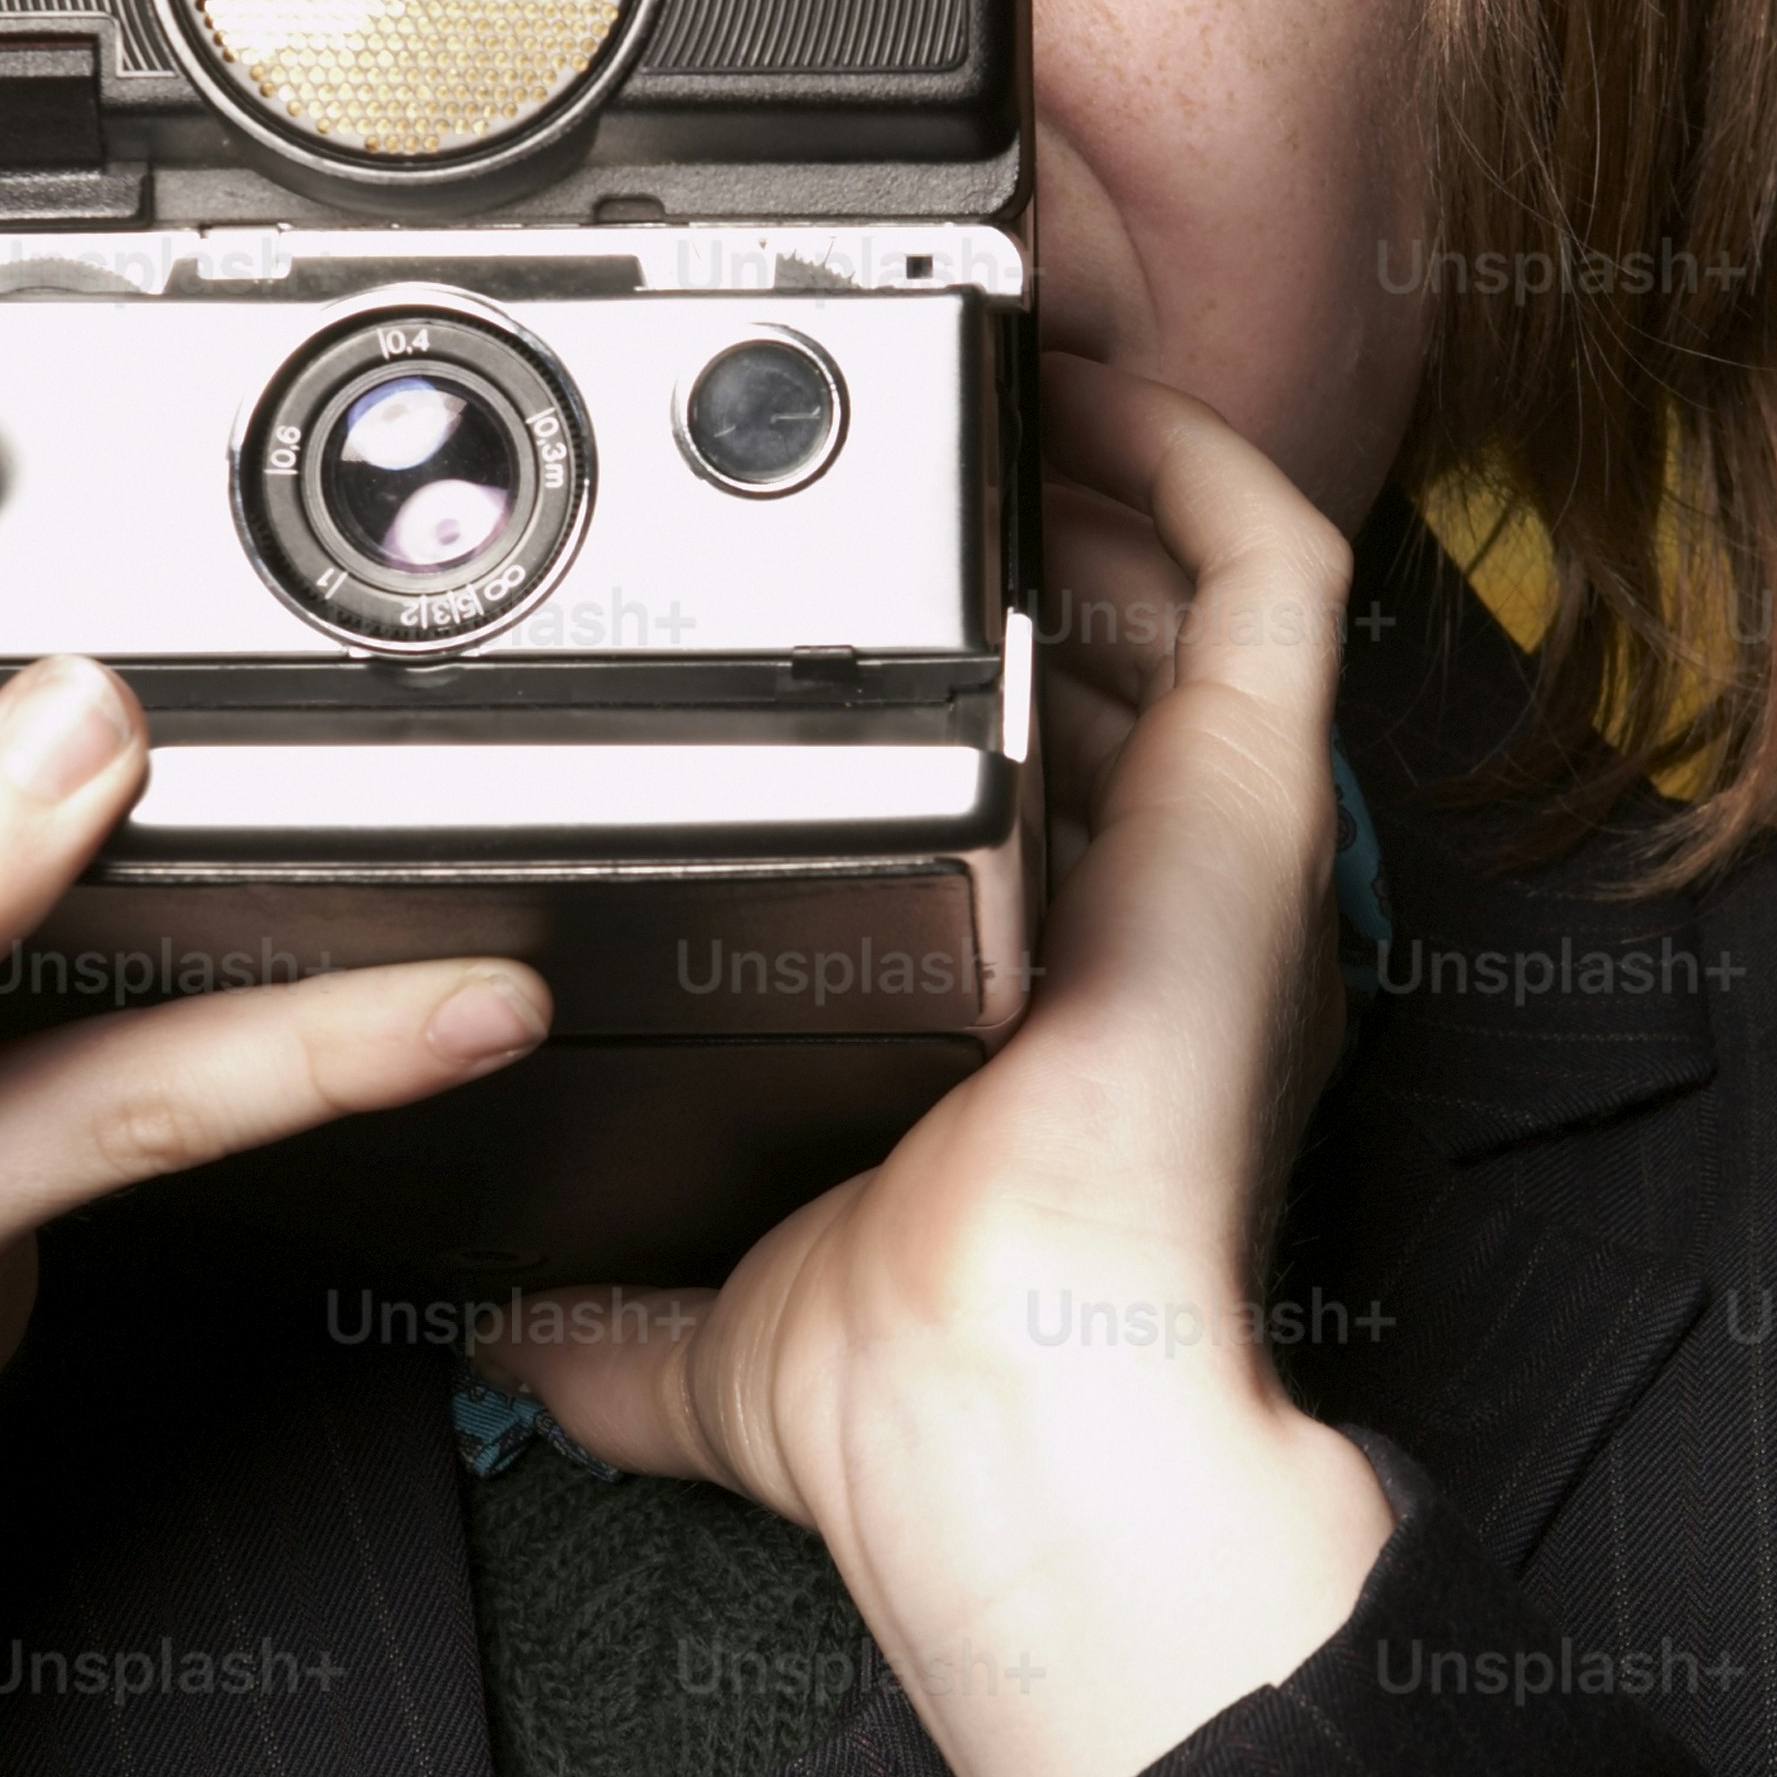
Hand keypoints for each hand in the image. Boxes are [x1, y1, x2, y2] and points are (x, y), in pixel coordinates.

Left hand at [513, 353, 1392, 1776]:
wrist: (1001, 1405)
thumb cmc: (909, 1392)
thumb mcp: (717, 1336)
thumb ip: (610, 1327)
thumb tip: (501, 1341)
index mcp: (1087, 996)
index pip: (1066, 770)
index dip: (997, 658)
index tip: (878, 588)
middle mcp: (1175, 904)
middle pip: (1128, 646)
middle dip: (1032, 528)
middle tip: (903, 438)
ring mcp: (1222, 839)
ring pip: (1200, 580)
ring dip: (1098, 463)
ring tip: (979, 371)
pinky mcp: (1253, 792)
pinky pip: (1276, 564)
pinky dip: (1193, 451)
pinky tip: (1087, 393)